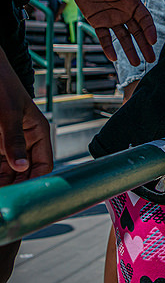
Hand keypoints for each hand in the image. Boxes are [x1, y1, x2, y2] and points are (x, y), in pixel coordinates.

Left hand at [0, 58, 52, 183]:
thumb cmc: (1, 85)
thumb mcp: (8, 115)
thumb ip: (14, 141)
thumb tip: (21, 165)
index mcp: (38, 132)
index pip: (44, 164)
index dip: (36, 180)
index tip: (25, 194)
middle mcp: (24, 140)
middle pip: (24, 171)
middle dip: (15, 184)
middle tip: (7, 196)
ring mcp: (7, 143)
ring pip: (8, 170)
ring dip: (3, 180)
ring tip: (3, 193)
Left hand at [65, 0, 158, 64]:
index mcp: (133, 2)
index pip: (144, 19)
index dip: (149, 30)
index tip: (152, 41)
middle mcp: (124, 12)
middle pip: (137, 32)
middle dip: (144, 46)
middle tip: (151, 60)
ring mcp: (111, 18)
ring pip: (123, 37)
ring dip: (130, 50)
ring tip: (136, 63)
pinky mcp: (97, 21)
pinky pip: (104, 36)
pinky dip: (108, 47)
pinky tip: (112, 57)